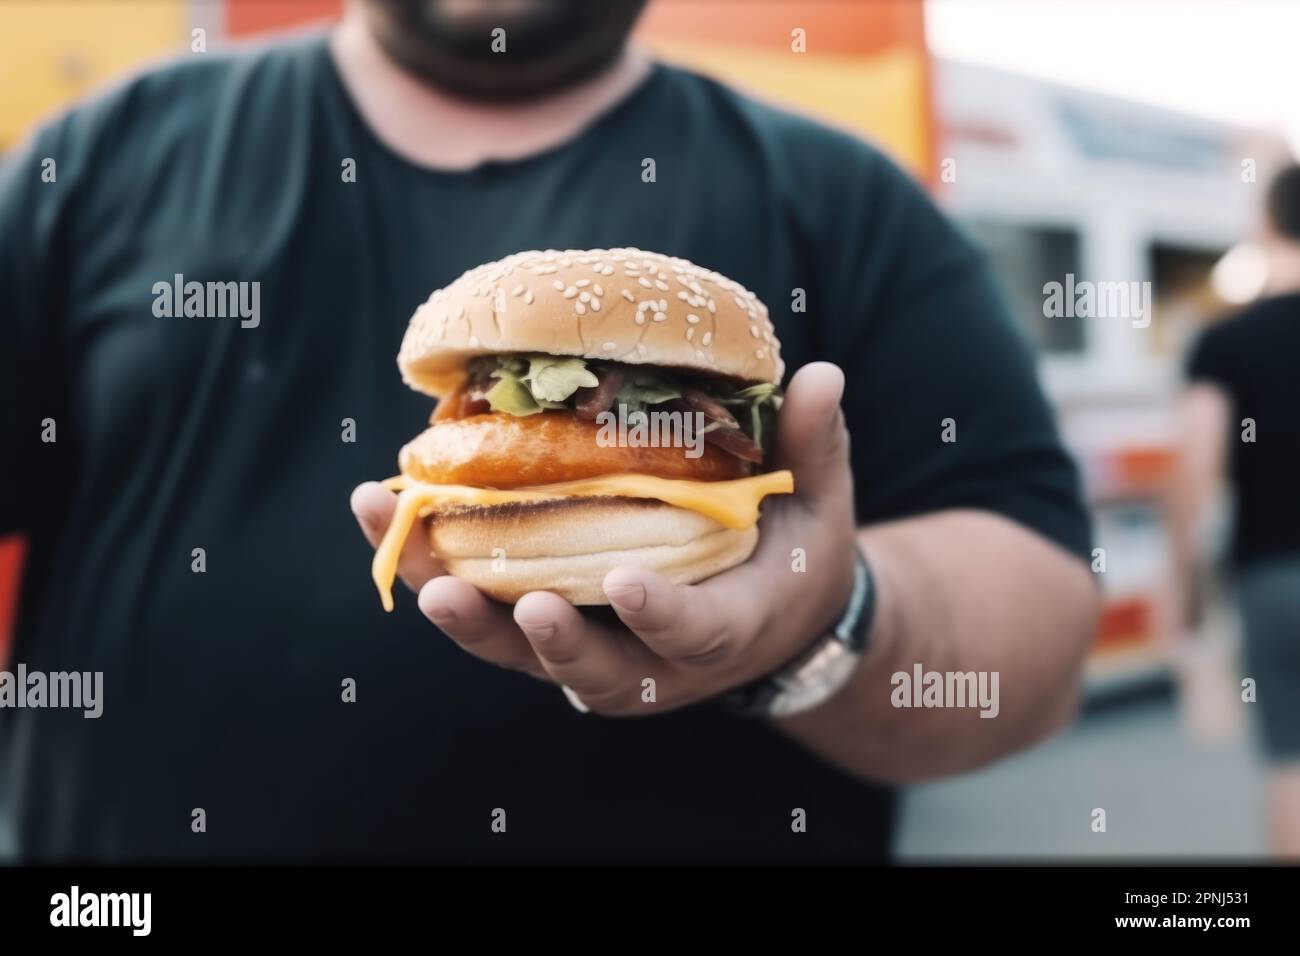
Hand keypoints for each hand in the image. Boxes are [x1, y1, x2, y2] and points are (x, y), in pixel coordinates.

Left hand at [350, 362, 858, 714]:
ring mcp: (599, 654)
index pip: (696, 634)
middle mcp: (656, 663)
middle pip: (585, 668)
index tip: (624, 581)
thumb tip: (823, 376)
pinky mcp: (556, 636)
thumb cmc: (798, 557)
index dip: (660, 615)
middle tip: (463, 592)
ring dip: (452, 602)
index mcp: (730, 630)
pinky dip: (440, 569)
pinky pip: (493, 616)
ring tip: (393, 534)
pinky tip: (389, 513)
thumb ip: (816, 449)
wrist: (773, 624)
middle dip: (525, 636)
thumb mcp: (823, 508)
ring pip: (517, 650)